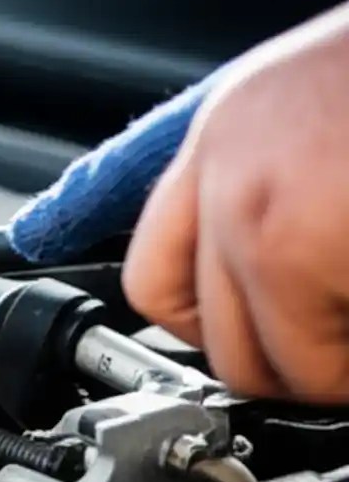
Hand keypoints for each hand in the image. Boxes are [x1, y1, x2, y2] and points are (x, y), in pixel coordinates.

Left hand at [10, 3, 348, 403]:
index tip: (195, 354)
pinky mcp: (311, 242)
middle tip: (336, 353)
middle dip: (282, 363)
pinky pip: (333, 356)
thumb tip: (248, 274)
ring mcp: (269, 207)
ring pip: (275, 363)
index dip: (185, 323)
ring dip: (335, 367)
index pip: (151, 267)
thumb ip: (265, 184)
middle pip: (206, 333)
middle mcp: (227, 169)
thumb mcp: (308, 114)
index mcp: (224, 135)